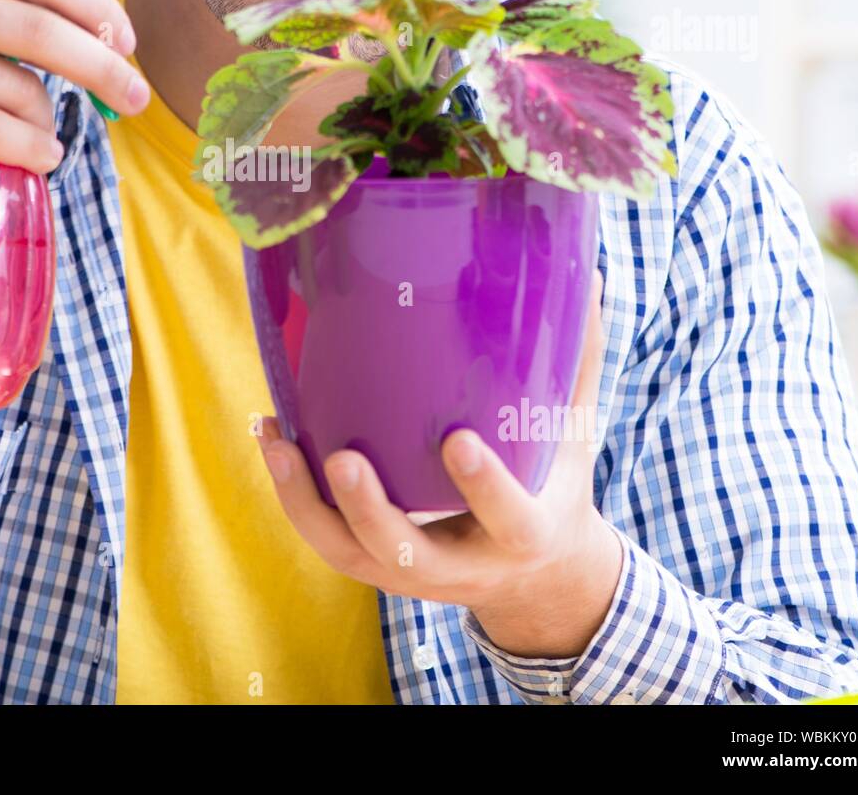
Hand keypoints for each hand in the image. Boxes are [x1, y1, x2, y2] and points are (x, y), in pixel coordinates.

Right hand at [0, 0, 149, 206]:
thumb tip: (99, 16)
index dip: (97, 10)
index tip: (129, 41)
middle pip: (43, 32)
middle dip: (106, 68)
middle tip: (139, 97)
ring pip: (19, 93)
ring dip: (50, 123)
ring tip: (46, 136)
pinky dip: (30, 151)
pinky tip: (42, 158)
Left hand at [256, 271, 623, 659]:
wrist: (537, 579)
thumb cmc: (552, 487)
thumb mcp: (574, 436)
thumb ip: (574, 364)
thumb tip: (584, 277)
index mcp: (524, 534)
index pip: (507, 518)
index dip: (483, 487)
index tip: (458, 441)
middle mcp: (464, 567)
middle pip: (407, 554)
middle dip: (370, 510)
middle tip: (344, 458)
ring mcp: (413, 575)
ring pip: (350, 553)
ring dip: (307, 502)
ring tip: (277, 440)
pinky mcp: (377, 569)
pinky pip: (327, 539)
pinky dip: (295, 495)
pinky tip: (273, 439)